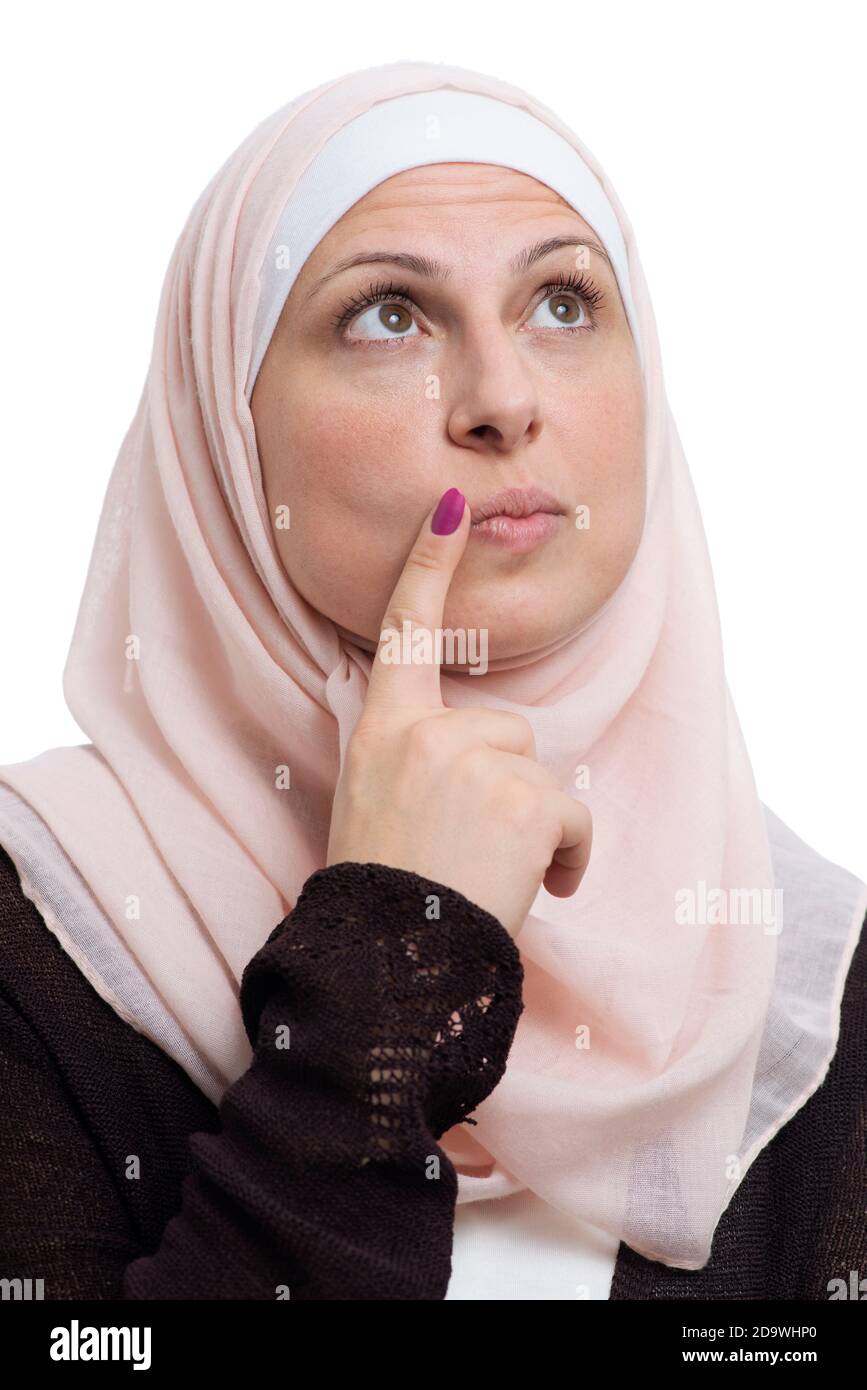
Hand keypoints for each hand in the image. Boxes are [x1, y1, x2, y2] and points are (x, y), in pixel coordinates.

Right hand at [326, 488, 591, 938]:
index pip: (406, 630)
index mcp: (381, 729)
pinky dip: (570, 855)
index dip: (428, 565)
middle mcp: (424, 732)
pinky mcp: (524, 797)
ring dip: (534, 824)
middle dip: (502, 784)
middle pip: (504, 729)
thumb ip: (411, 759)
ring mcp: (474, 760)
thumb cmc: (385, 893)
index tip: (451, 505)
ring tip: (491, 871)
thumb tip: (477, 753)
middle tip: (466, 845)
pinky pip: (572, 813)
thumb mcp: (371, 806)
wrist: (392, 961)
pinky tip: (541, 887)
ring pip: (538, 773)